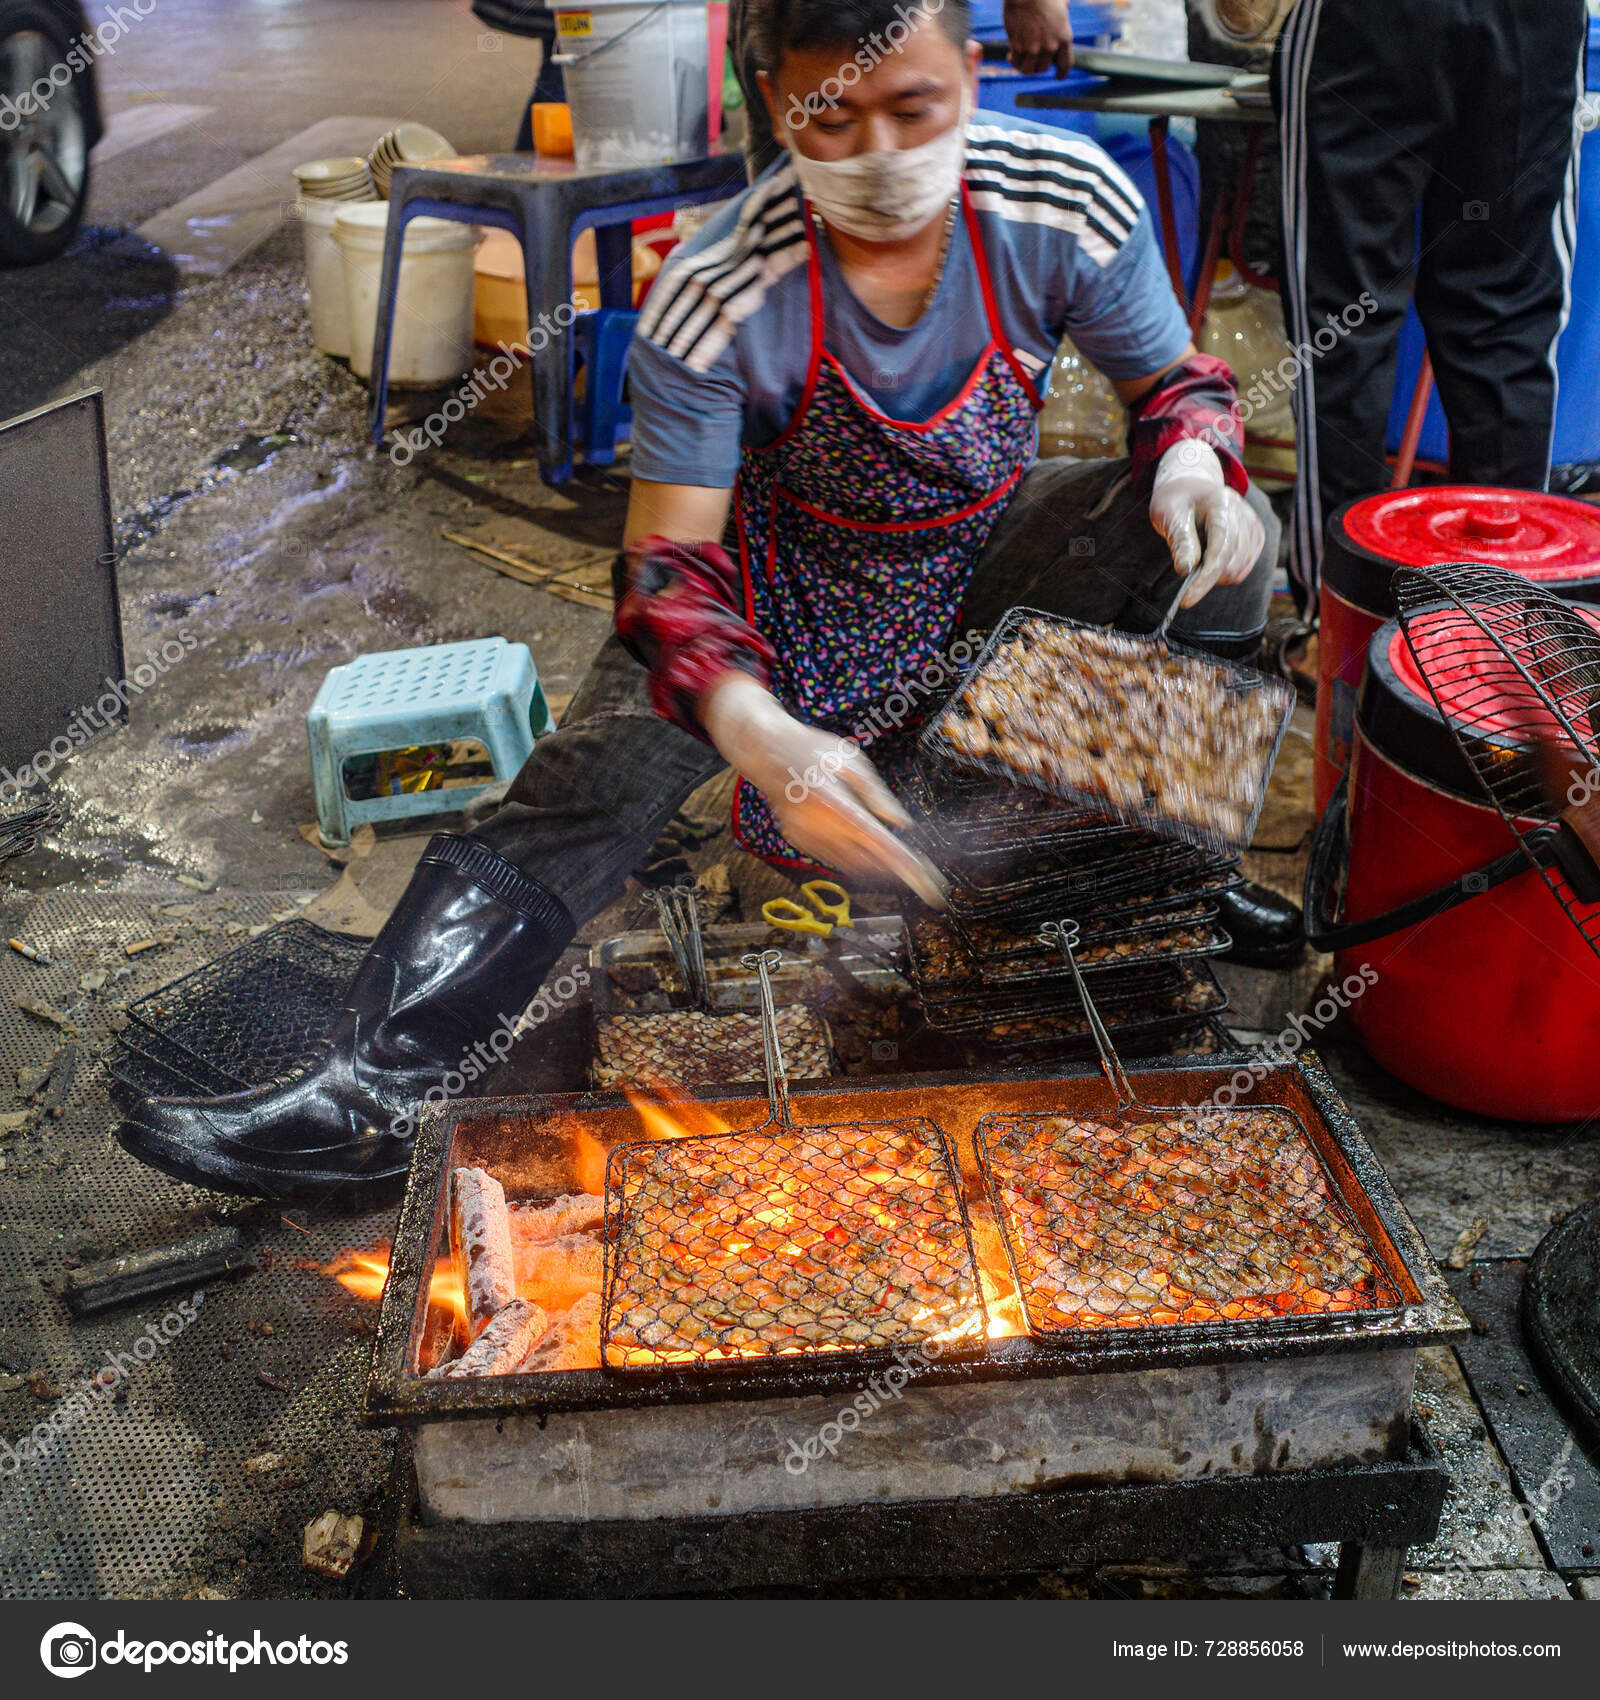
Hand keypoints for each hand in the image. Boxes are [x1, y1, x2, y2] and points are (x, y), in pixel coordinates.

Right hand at [700, 675, 947, 907]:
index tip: (930, 884)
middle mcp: (821, 828)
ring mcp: (808, 839)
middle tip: (922, 871)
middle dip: (898, 871)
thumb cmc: (812, 751)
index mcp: (839, 806)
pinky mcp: (799, 842)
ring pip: (852, 867)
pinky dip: (855, 861)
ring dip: (878, 869)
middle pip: (870, 864)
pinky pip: (833, 860)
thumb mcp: (852, 761)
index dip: (908, 868)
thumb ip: (877, 795)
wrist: (765, 751)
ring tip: (901, 863)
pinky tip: (869, 853)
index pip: (882, 846)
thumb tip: (901, 825)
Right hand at [1005, 0, 1073, 75]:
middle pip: (1043, 69)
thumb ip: (1062, 17)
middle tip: (1032, 58)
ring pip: (1028, 70)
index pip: (1065, 65)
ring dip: (1024, 66)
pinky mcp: (1018, 46)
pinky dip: (1013, 61)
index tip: (1057, 76)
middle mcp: (1050, 47)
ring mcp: (1033, 48)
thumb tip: (1063, 12)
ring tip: (1020, 60)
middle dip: (1038, 65)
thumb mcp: (1061, 5)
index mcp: (1064, 38)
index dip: (1061, 73)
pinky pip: (1016, 62)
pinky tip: (1011, 55)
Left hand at [1147, 439, 1264, 608]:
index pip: (1220, 550)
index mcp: (1223, 504)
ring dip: (1214, 575)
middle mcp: (1245, 514)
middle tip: (1185, 568)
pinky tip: (1210, 557)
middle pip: (1231, 563)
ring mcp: (1254, 526)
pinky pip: (1243, 569)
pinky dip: (1224, 573)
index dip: (1204, 579)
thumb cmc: (1177, 501)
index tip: (1186, 600)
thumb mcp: (1169, 516)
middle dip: (1206, 577)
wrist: (1192, 488)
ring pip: (1239, 570)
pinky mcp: (1257, 538)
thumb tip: (1187, 571)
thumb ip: (1180, 542)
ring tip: (1198, 554)